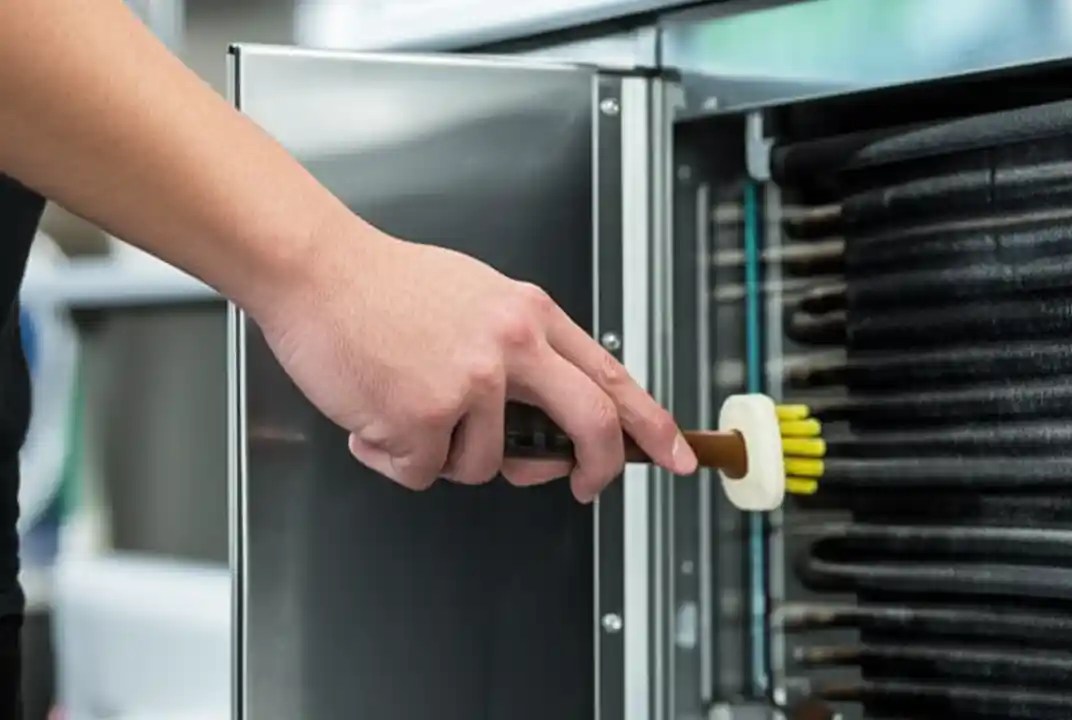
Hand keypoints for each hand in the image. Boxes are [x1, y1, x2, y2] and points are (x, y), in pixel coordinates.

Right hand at [253, 220, 697, 501]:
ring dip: (448, 455)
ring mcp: (469, 384)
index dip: (651, 424)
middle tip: (583, 484)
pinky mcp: (421, 417)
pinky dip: (395, 458)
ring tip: (409, 408)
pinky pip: (423, 473)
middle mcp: (512, 348)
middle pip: (590, 426)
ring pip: (487, 466)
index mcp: (531, 316)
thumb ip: (522, 352)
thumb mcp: (480, 298)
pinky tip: (376, 414)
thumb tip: (547, 420)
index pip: (611, 377)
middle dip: (597, 469)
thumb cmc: (386, 284)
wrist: (316, 270)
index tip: (675, 453)